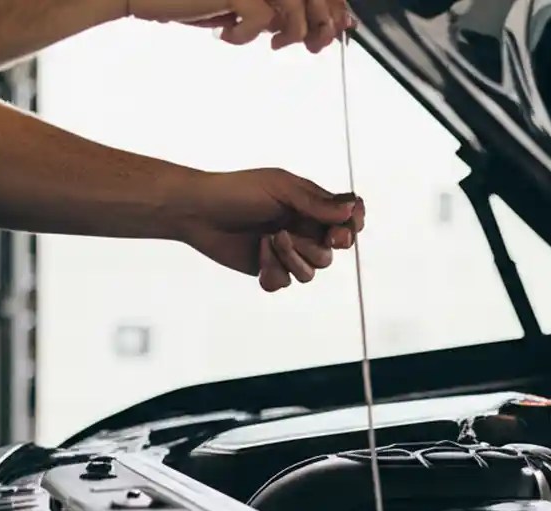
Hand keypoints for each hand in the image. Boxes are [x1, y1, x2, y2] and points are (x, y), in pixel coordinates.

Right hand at [128, 0, 355, 51]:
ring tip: (275, 44)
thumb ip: (284, 12)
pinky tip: (228, 35)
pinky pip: (261, 18)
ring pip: (295, 3)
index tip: (338, 29)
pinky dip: (247, 35)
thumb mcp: (248, 7)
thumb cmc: (196, 0)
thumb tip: (331, 25)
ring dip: (293, 31)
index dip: (334, 7)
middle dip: (322, 23)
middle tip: (312, 47)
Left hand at [169, 168, 363, 291]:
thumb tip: (352, 209)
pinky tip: (257, 253)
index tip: (340, 232)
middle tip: (286, 234)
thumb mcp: (280, 189)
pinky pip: (286, 282)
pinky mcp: (270, 269)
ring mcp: (288, 251)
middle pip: (332, 252)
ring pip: (311, 272)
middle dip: (312, 246)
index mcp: (311, 206)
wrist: (198, 212)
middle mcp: (304, 229)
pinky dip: (272, 270)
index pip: (347, 220)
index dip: (351, 228)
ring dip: (290, 258)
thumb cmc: (237, 191)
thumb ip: (316, 204)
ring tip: (267, 241)